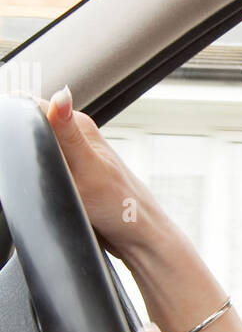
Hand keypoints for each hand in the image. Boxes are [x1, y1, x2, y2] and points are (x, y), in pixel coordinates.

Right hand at [35, 86, 164, 260]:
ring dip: (30, 162)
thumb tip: (60, 95)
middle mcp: (76, 138)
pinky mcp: (71, 176)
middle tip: (32, 169)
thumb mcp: (87, 167)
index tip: (16, 141)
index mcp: (79, 126)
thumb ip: (68, 133)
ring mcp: (73, 158)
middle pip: (32, 130)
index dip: (18, 119)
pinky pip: (45, 171)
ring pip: (37, 152)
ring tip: (41, 180)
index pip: (34, 107)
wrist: (135, 237)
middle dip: (22, 144)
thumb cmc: (119, 205)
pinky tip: (44, 189)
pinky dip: (38, 178)